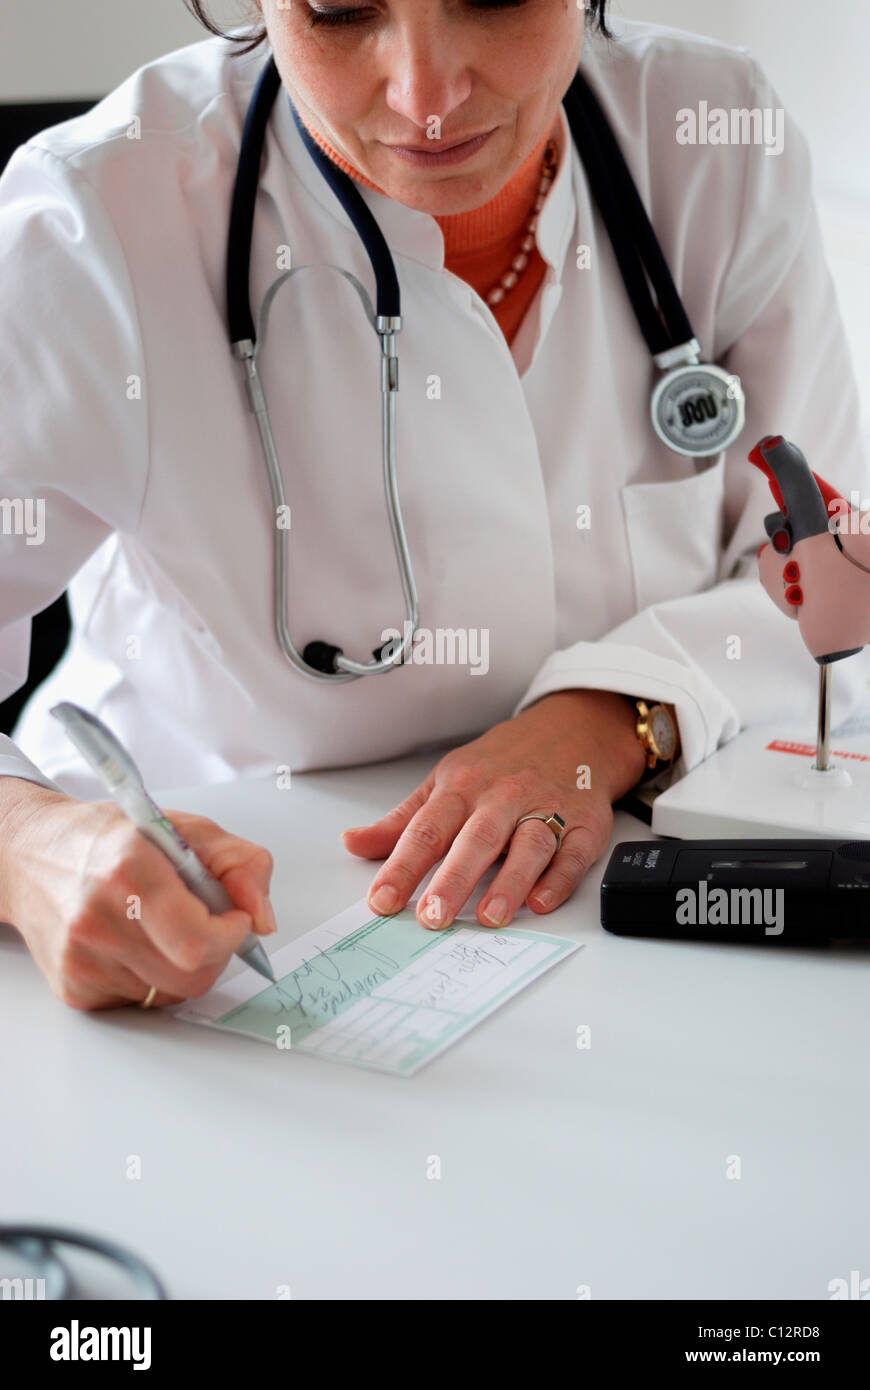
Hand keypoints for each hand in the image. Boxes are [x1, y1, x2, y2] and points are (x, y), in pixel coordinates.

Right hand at [4, 790, 276, 1010]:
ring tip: (163, 927)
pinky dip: (151, 977)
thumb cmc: (111, 840)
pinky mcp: (72, 988)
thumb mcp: (185, 829)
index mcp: (129, 869)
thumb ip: (241, 864)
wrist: (33, 855)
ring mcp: (81, 958)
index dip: (230, 935)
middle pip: (191, 976)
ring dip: (184, 966)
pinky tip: (134, 943)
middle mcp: (98, 918)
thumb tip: (263, 919)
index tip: (234, 919)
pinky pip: (139, 1002)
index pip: (197, 939)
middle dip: (215, 953)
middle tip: (204, 923)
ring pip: (169, 993)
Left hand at [341, 688, 648, 930]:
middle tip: (433, 916)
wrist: (572, 730)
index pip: (426, 830)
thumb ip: (401, 821)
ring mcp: (547, 808)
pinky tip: (541, 901)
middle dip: (453, 879)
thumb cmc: (500, 764)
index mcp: (462, 788)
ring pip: (528, 844)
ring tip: (489, 917)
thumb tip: (353, 844)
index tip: (381, 900)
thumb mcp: (445, 782)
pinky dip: (560, 878)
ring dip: (509, 882)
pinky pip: (574, 852)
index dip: (401, 867)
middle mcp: (503, 797)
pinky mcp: (585, 823)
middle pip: (476, 839)